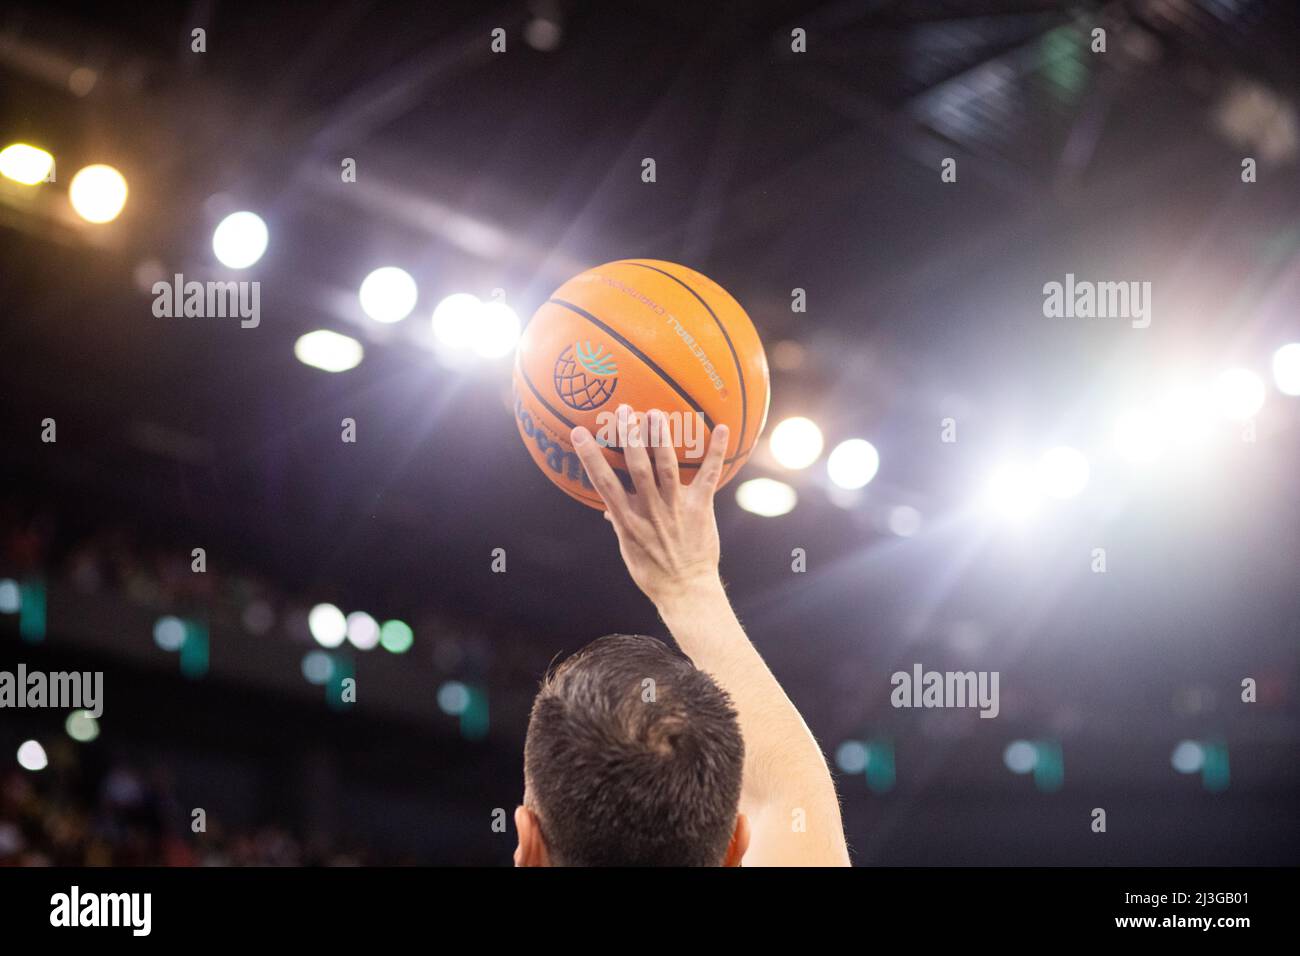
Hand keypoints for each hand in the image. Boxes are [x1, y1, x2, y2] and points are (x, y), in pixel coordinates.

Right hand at [571, 406, 728, 608]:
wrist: (686, 590)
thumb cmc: (653, 573)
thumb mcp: (628, 550)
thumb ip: (620, 524)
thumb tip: (609, 509)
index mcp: (627, 519)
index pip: (603, 483)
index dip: (590, 457)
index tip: (579, 433)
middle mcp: (650, 509)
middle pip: (637, 467)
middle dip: (629, 436)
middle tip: (624, 411)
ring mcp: (676, 507)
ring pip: (667, 466)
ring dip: (662, 437)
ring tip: (656, 413)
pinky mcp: (701, 508)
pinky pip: (709, 475)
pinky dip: (717, 452)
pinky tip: (723, 429)